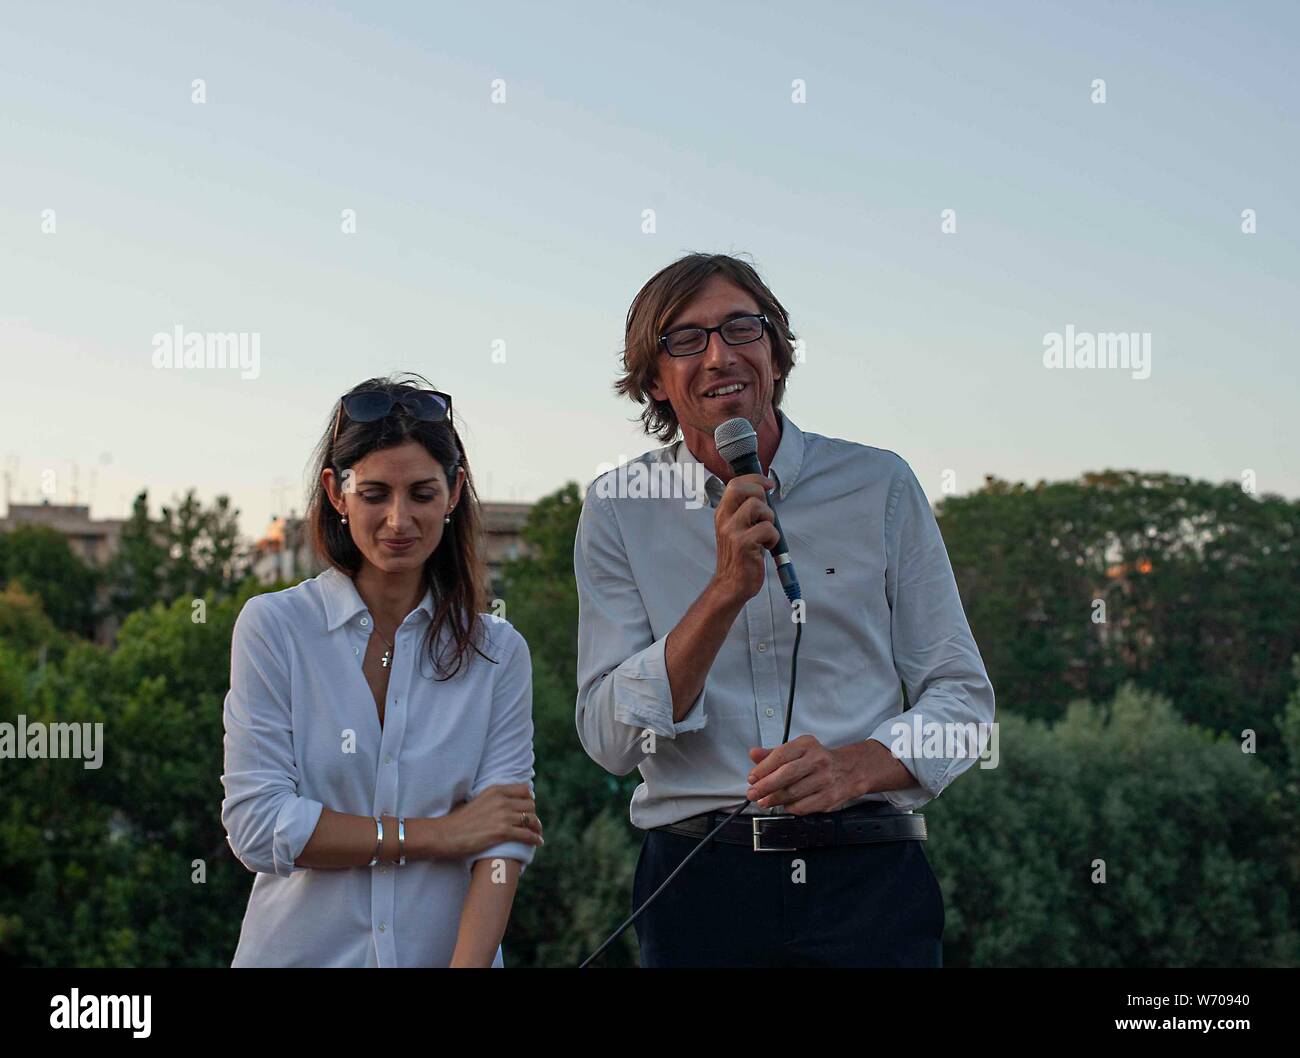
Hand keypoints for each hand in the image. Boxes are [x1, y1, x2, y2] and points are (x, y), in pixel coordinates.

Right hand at [436, 783, 542, 858]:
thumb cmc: (458, 821)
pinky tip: (538, 842)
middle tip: (532, 824)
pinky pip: (526, 834)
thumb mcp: (477, 801)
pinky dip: (534, 838)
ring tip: (537, 833)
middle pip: (530, 805)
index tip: (528, 808)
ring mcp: (502, 815)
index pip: (524, 790)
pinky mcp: (502, 832)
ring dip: (536, 827)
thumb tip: (502, 805)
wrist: (445, 834)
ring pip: (531, 819)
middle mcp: (501, 800)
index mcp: (495, 790)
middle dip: (532, 814)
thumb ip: (492, 800)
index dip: (529, 800)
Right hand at [711, 473, 778, 605]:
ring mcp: (732, 531)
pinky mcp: (743, 544)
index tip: (768, 484)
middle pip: (742, 488)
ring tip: (765, 534)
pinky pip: (767, 529)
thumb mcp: (736, 529)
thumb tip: (763, 493)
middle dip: (760, 494)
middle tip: (764, 513)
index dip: (755, 479)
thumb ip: (744, 511)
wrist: (731, 585)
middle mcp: (724, 519)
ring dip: (769, 519)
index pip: (735, 484)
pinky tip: (767, 547)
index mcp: (722, 513)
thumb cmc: (739, 557)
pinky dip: (773, 538)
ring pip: (758, 506)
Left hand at [745, 735, 859, 814]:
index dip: (762, 769)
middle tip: (753, 793)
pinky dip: (789, 807)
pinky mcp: (828, 798)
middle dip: (765, 786)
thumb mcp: (797, 750)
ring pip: (792, 793)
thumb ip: (773, 753)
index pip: (780, 756)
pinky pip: (802, 806)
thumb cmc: (819, 760)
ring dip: (774, 799)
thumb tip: (754, 754)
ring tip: (764, 801)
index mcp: (807, 745)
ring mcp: (824, 780)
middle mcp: (817, 760)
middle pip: (785, 775)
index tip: (752, 778)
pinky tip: (784, 804)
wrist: (850, 770)